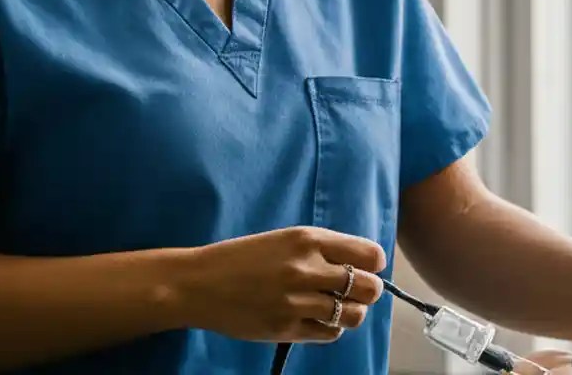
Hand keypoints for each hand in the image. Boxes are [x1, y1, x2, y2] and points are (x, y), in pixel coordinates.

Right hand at [174, 226, 385, 342]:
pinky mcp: (287, 329)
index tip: (368, 267)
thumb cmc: (242, 258)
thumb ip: (321, 249)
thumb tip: (361, 263)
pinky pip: (330, 333)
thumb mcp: (284, 239)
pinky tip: (318, 320)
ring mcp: (297, 301)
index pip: (369, 255)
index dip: (373, 264)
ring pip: (354, 314)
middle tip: (357, 292)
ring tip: (338, 308)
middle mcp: (307, 269)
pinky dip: (331, 328)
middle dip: (369, 291)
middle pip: (368, 287)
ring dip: (352, 312)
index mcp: (307, 240)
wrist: (198, 284)